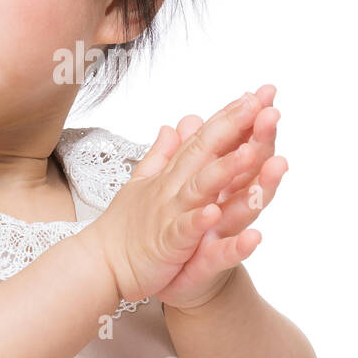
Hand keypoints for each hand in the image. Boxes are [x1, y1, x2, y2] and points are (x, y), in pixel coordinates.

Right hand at [81, 92, 266, 304]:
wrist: (100, 263)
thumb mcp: (144, 183)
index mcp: (173, 175)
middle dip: (232, 126)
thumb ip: (163, 154)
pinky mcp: (167, 243)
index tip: (255, 94)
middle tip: (258, 102)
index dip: (228, 116)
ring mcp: (170, 214)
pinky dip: (200, 221)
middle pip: (205, 151)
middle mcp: (173, 188)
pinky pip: (185, 230)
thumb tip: (174, 124)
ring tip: (249, 151)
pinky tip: (216, 213)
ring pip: (200, 187)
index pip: (203, 138)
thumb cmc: (125, 227)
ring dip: (224, 169)